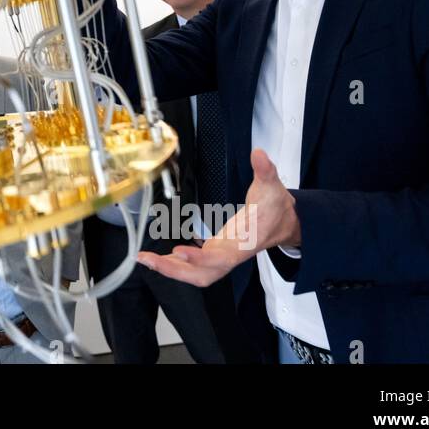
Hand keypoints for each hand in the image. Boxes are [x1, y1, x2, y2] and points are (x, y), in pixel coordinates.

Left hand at [138, 149, 300, 287]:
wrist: (282, 223)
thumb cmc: (275, 210)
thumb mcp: (271, 188)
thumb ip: (265, 171)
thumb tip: (259, 154)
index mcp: (242, 244)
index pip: (220, 257)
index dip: (199, 257)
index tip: (178, 251)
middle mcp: (230, 254)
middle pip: (202, 274)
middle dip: (174, 270)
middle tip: (148, 260)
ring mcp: (221, 255)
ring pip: (195, 272)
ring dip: (171, 268)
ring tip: (146, 259)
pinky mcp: (215, 250)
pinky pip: (193, 263)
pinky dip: (176, 262)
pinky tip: (160, 257)